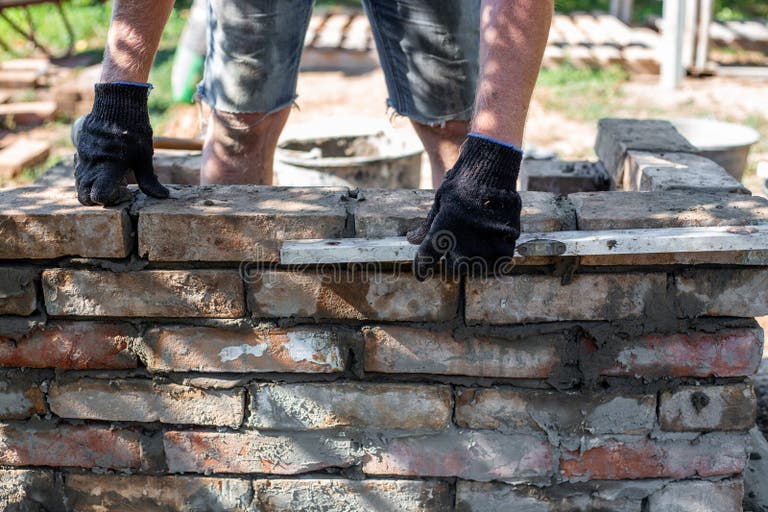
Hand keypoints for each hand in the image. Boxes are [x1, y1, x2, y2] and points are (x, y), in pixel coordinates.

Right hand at [75, 83, 168, 205]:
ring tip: (110, 178)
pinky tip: (104, 167)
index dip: (107, 200)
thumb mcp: (145, 155)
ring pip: (79, 183)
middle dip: (94, 200)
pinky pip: (79, 169)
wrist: (116, 102)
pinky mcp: (80, 149)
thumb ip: (149, 179)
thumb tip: (162, 196)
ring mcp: (83, 157)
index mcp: (108, 168)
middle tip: (113, 191)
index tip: (121, 193)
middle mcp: (92, 165)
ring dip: (91, 187)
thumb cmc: (134, 130)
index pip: (97, 195)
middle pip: (83, 195)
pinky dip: (88, 175)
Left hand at [407, 135, 523, 278]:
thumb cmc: (461, 183)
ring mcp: (487, 246)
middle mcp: (464, 245)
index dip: (421, 269)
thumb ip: (427, 227)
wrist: (492, 168)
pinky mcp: (507, 244)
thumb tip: (411, 240)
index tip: (421, 275)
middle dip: (452, 262)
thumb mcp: (439, 203)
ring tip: (474, 249)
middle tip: (456, 251)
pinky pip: (498, 264)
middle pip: (454, 269)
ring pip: (476, 269)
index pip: (427, 260)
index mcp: (443, 233)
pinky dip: (494, 260)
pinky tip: (491, 249)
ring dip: (473, 263)